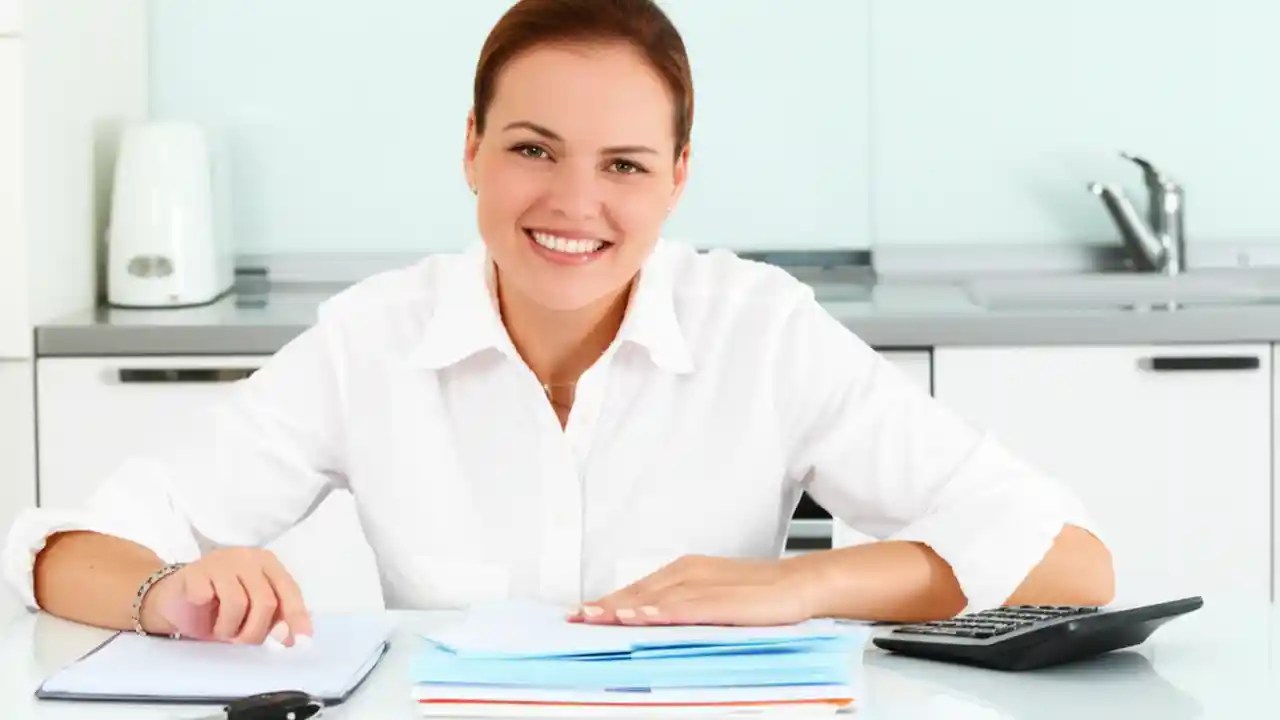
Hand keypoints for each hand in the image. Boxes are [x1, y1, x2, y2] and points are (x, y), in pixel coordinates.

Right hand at [139, 547, 312, 646]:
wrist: (173, 600)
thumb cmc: (218, 607)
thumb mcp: (252, 613)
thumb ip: (275, 619)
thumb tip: (292, 638)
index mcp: (268, 563)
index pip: (289, 590)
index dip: (296, 618)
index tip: (299, 643)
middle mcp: (247, 557)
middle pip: (265, 601)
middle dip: (255, 631)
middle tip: (240, 641)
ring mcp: (220, 561)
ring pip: (238, 602)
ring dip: (229, 628)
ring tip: (220, 629)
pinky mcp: (195, 571)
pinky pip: (207, 597)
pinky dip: (207, 616)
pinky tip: (203, 614)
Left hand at [568, 554, 824, 626]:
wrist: (802, 584)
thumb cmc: (758, 594)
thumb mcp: (712, 599)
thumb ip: (681, 609)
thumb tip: (649, 624)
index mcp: (684, 572)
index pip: (638, 589)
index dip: (607, 602)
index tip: (579, 615)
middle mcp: (689, 574)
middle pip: (639, 591)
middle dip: (606, 605)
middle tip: (575, 618)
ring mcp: (706, 585)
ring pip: (657, 597)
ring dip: (625, 607)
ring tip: (597, 617)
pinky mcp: (724, 599)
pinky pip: (687, 607)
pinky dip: (662, 612)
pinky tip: (644, 618)